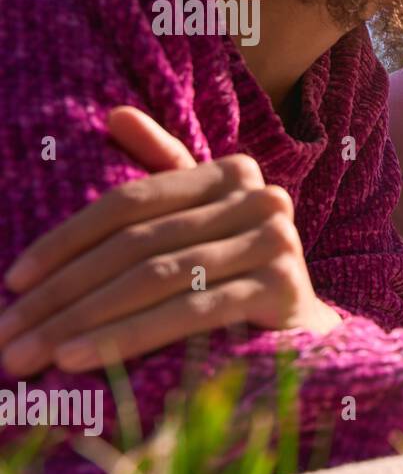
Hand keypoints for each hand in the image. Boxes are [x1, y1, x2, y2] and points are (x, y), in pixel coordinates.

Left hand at [0, 106, 339, 376]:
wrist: (302, 328)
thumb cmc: (234, 271)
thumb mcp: (199, 218)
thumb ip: (163, 167)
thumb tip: (115, 113)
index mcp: (233, 172)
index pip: (130, 202)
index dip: (66, 240)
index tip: (12, 282)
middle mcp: (261, 198)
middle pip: (138, 245)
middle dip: (64, 294)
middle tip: (9, 336)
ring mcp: (275, 241)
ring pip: (158, 278)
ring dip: (86, 320)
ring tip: (34, 354)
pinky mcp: (281, 287)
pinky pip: (191, 311)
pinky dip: (130, 336)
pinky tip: (83, 360)